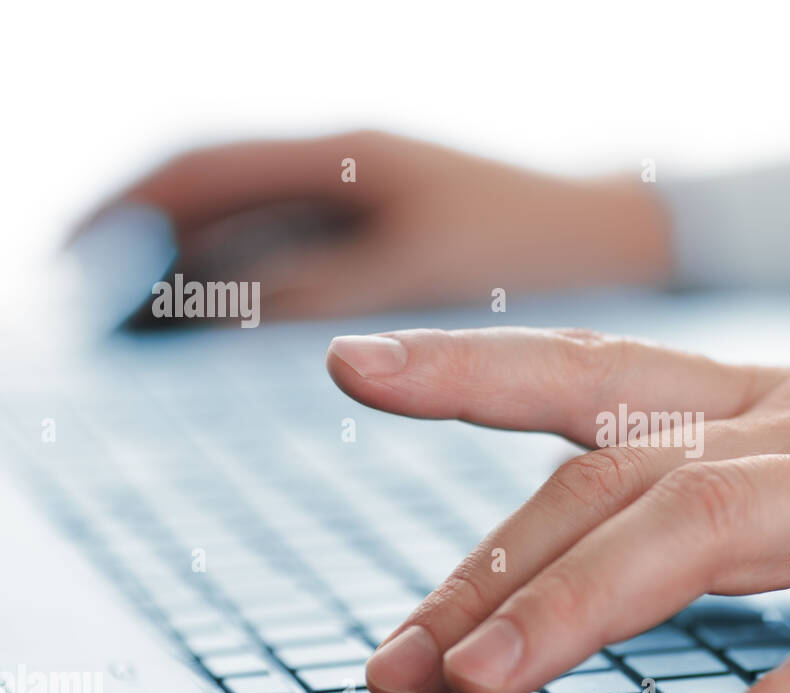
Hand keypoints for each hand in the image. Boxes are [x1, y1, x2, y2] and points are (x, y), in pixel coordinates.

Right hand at [81, 131, 671, 317]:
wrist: (613, 235)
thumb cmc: (530, 244)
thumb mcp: (413, 270)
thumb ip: (314, 288)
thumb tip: (211, 313)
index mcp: (342, 156)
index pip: (201, 168)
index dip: (125, 209)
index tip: (69, 255)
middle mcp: (346, 168)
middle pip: (216, 193)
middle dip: (146, 240)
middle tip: (88, 299)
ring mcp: (366, 200)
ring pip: (255, 226)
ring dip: (196, 266)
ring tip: (142, 327)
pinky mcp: (391, 237)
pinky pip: (298, 255)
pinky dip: (252, 287)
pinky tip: (235, 331)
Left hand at [326, 322, 789, 692]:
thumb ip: (756, 471)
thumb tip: (642, 530)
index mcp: (787, 403)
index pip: (599, 374)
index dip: (471, 368)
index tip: (359, 368)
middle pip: (618, 482)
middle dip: (491, 570)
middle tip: (397, 664)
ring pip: (712, 532)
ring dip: (587, 608)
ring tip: (488, 685)